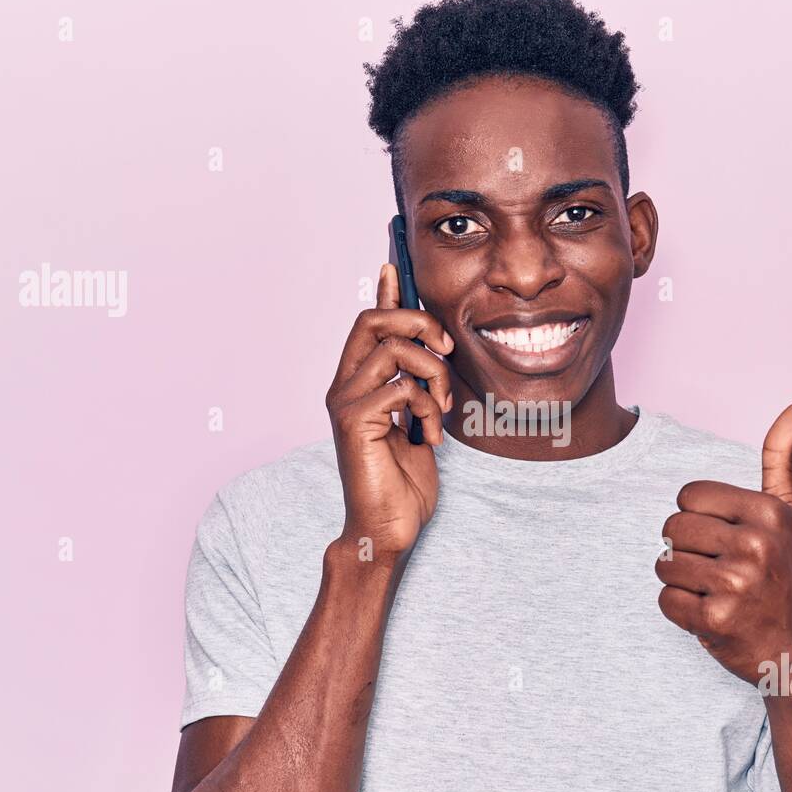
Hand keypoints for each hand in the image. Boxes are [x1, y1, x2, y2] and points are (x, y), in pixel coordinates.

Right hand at [325, 264, 453, 557]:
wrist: (389, 528)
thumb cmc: (403, 482)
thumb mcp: (420, 423)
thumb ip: (419, 387)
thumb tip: (433, 355)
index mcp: (359, 382)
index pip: (369, 322)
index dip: (384, 290)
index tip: (395, 263)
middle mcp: (344, 386)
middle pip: (373, 319)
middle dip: (418, 322)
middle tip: (447, 352)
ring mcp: (346, 402)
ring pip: (394, 349)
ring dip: (434, 374)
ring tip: (443, 409)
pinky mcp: (355, 422)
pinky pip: (401, 387)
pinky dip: (428, 407)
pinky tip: (430, 436)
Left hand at [654, 402, 791, 682]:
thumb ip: (783, 462)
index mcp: (770, 512)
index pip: (689, 495)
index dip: (697, 517)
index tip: (724, 538)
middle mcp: (757, 544)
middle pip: (672, 527)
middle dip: (686, 549)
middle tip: (718, 570)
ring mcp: (737, 584)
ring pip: (664, 562)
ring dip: (681, 581)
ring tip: (714, 592)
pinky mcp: (717, 620)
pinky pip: (666, 600)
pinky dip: (680, 612)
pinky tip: (710, 616)